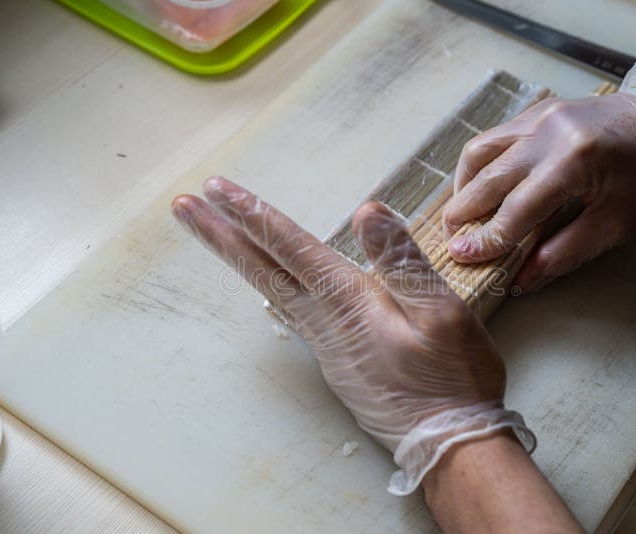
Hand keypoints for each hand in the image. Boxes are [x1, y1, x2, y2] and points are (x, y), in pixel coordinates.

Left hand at [172, 177, 533, 494]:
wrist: (446, 443)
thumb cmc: (451, 379)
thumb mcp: (442, 312)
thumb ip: (402, 260)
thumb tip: (367, 211)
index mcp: (347, 302)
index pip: (290, 246)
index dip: (253, 212)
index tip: (215, 188)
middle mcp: (324, 322)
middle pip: (261, 269)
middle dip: (222, 234)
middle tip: (184, 207)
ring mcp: (326, 344)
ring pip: (272, 291)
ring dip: (241, 258)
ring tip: (220, 234)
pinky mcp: (336, 360)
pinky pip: (293, 312)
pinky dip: (271, 285)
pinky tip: (276, 281)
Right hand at [442, 64, 635, 292]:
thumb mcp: (617, 223)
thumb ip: (565, 253)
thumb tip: (521, 280)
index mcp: (574, 161)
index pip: (515, 210)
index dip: (487, 239)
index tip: (461, 259)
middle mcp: (548, 132)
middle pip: (487, 178)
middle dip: (462, 214)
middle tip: (452, 243)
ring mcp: (538, 116)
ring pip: (479, 152)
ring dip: (463, 187)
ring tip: (460, 216)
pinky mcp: (534, 112)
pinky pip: (492, 139)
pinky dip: (478, 167)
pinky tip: (479, 188)